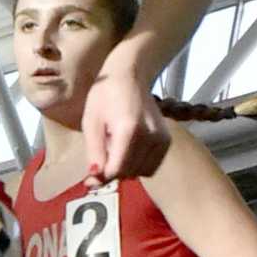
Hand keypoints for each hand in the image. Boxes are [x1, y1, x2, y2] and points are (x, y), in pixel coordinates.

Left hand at [82, 68, 170, 185]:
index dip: (101, 177)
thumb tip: (95, 180)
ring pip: (140, 173)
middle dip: (112, 171)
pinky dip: (138, 165)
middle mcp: (150, 136)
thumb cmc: (104, 96)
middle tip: (104, 153)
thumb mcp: (91, 123)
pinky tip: (129, 151)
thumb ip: (94, 153)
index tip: (90, 176)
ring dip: (126, 169)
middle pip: (128, 173)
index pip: (117, 170)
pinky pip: (151, 167)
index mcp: (129, 130)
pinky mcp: (166, 141)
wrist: (129, 76)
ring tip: (117, 149)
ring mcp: (161, 139)